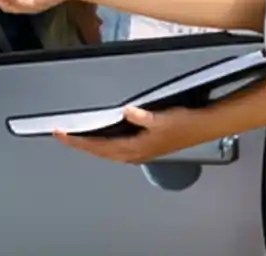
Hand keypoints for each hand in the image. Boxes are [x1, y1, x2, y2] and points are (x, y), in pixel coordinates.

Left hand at [51, 106, 205, 163]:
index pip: (98, 145)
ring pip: (107, 152)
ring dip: (90, 146)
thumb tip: (127, 111)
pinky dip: (103, 145)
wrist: (204, 127)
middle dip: (79, 144)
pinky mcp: (144, 147)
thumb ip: (142, 117)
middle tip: (61, 135)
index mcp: (134, 148)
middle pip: (98, 151)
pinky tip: (101, 139)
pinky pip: (116, 149)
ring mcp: (139, 152)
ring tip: (75, 138)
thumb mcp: (162, 118)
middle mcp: (133, 153)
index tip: (61, 134)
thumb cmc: (184, 123)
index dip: (78, 140)